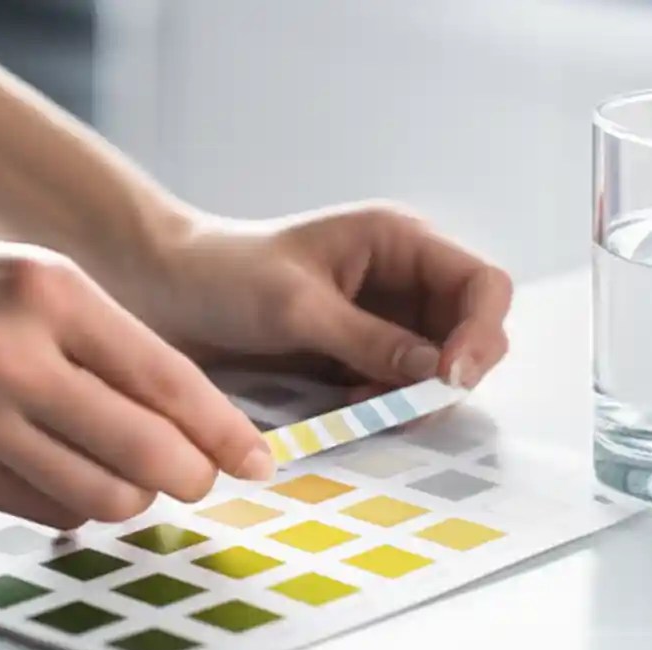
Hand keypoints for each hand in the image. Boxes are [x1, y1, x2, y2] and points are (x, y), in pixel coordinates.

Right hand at [0, 218, 273, 528]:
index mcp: (53, 295)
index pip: (169, 381)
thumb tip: (192, 424)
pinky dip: (78, 505)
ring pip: (101, 497)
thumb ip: (114, 346)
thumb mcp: (42, 280)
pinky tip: (73, 479)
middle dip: (195, 478)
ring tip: (133, 474)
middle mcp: (13, 358)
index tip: (258, 460)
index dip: (225, 431)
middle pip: (146, 452)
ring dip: (137, 497)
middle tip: (202, 478)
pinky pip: (45, 511)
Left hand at [127, 203, 512, 392]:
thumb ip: (371, 341)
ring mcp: (387, 318)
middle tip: (404, 407)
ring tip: (361, 404)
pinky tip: (349, 405)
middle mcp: (405, 278)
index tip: (449, 376)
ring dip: (417, 395)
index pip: (483, 284)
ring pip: (441, 367)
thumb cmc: (226, 276)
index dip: (481, 331)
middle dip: (450, 374)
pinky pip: (403, 385)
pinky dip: (389, 404)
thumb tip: (437, 372)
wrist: (168, 292)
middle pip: (472, 331)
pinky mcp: (364, 352)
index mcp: (400, 241)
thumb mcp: (299, 307)